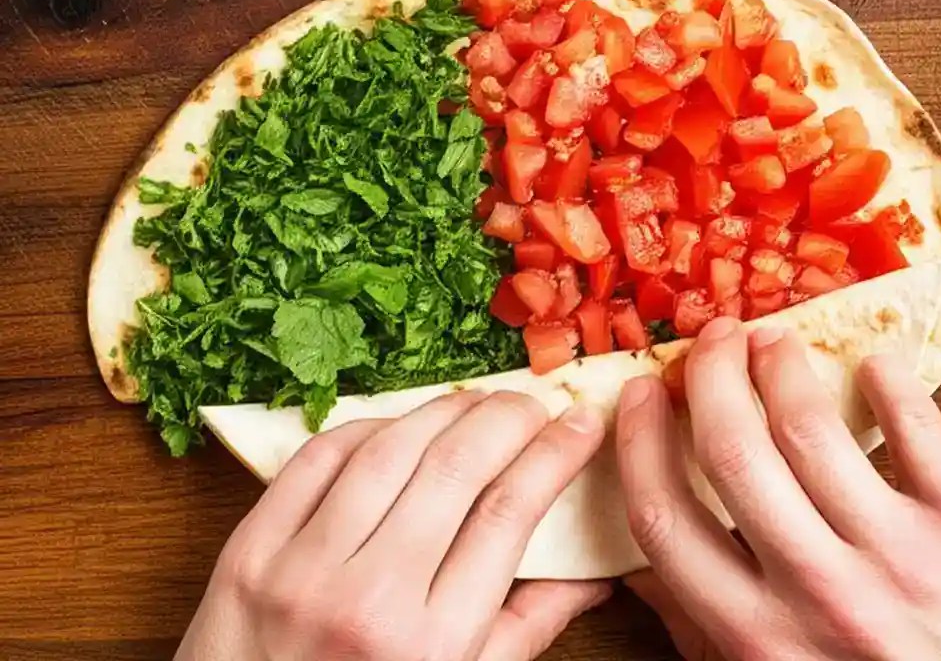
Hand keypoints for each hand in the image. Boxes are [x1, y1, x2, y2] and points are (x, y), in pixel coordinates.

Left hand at [177, 391, 610, 660]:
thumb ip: (524, 630)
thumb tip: (592, 576)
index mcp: (431, 643)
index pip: (509, 514)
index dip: (553, 455)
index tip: (580, 423)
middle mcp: (368, 600)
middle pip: (455, 469)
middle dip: (507, 419)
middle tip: (532, 404)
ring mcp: (300, 570)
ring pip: (387, 452)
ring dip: (441, 412)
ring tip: (475, 404)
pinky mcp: (249, 552)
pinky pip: (315, 461)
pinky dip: (365, 428)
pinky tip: (399, 425)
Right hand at [616, 318, 940, 660]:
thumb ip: (707, 633)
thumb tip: (641, 567)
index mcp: (759, 637)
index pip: (667, 518)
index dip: (641, 442)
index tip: (639, 396)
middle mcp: (820, 592)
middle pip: (733, 452)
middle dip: (709, 378)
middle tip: (711, 341)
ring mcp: (899, 556)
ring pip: (813, 429)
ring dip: (782, 366)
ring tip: (773, 341)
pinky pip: (919, 431)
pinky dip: (890, 383)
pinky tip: (872, 366)